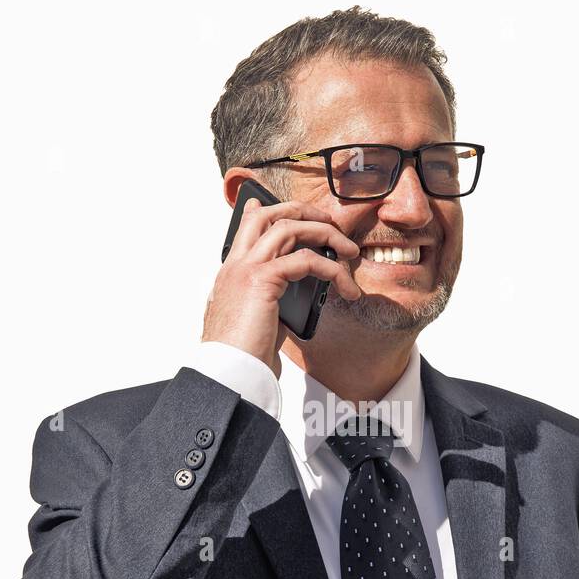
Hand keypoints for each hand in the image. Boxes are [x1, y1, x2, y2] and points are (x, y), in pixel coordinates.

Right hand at [201, 197, 361, 376]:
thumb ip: (269, 301)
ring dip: (325, 234)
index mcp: (231, 274)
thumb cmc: (242, 356)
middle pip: (269, 215)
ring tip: (349, 252)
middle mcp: (235, 265)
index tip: (281, 206)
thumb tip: (288, 298)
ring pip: (289, 228)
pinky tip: (344, 284)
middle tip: (331, 225)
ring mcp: (246, 269)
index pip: (246, 227)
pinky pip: (306, 260)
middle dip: (304, 213)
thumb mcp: (258, 321)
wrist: (229, 373)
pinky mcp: (262, 280)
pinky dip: (331, 268)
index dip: (264, 210)